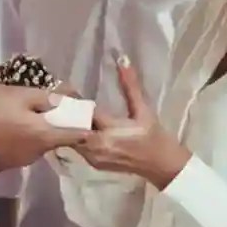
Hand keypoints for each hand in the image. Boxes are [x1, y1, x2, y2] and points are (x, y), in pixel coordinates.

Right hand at [0, 86, 88, 170]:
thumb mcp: (20, 96)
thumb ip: (44, 98)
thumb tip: (63, 101)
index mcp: (45, 136)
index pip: (76, 135)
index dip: (84, 127)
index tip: (88, 121)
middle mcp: (37, 153)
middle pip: (52, 139)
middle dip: (51, 126)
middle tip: (45, 111)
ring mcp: (20, 162)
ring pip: (34, 144)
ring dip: (31, 134)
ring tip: (19, 119)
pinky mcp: (4, 165)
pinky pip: (17, 150)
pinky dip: (16, 141)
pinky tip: (4, 131)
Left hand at [75, 57, 190, 188]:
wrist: (163, 166)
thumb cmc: (155, 137)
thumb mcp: (144, 110)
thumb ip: (130, 85)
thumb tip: (123, 59)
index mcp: (108, 132)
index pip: (83, 114)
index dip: (76, 101)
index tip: (70, 90)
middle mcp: (96, 148)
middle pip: (73, 127)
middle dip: (68, 114)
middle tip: (64, 99)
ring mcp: (94, 159)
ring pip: (72, 139)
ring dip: (71, 125)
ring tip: (69, 111)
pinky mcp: (94, 164)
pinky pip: (78, 148)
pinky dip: (76, 136)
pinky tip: (79, 125)